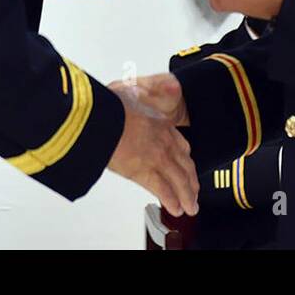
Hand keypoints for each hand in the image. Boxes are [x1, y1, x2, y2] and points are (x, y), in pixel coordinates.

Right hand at [107, 78, 198, 216]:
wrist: (100, 117)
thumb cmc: (110, 104)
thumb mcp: (134, 88)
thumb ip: (155, 86)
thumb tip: (174, 85)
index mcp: (159, 123)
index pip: (179, 144)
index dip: (185, 157)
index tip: (188, 165)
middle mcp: (162, 141)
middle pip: (184, 165)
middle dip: (191, 180)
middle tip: (194, 191)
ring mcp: (155, 157)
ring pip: (178, 180)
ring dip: (187, 195)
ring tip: (190, 207)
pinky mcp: (143, 172)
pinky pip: (163, 190)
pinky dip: (171, 200)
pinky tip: (176, 208)